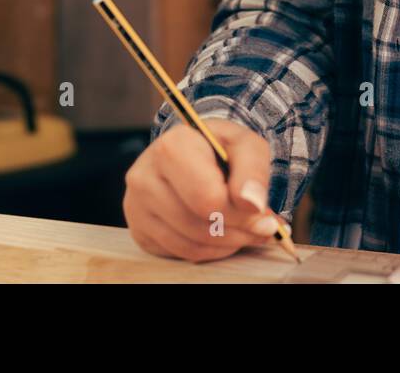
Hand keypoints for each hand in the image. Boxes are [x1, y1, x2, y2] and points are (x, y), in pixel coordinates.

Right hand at [124, 117, 281, 261]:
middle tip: (261, 226)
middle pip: (200, 225)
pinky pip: (181, 254)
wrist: (193, 153)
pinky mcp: (139, 230)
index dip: (241, 212)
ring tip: (246, 229)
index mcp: (171, 147)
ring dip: (228, 243)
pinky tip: (223, 233)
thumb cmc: (220, 148)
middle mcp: (144, 176)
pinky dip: (210, 250)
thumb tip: (253, 205)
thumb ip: (254, 170)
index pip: (207, 198)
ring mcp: (136, 206)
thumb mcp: (245, 145)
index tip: (263, 212)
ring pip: (191, 244)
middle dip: (239, 230)